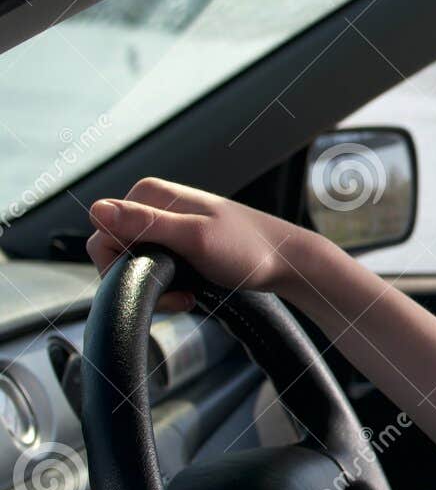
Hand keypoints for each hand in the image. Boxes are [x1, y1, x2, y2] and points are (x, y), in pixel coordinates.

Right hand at [86, 177, 324, 309]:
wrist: (286, 262)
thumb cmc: (249, 250)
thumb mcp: (195, 238)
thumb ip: (147, 225)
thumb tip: (96, 210)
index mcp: (149, 194)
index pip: (102, 235)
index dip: (120, 267)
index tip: (156, 283)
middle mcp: (151, 205)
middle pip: (114, 252)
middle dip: (139, 281)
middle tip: (178, 295)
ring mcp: (164, 224)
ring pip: (133, 264)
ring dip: (155, 287)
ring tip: (188, 294)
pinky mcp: (175, 243)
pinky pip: (152, 268)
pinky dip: (166, 286)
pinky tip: (190, 291)